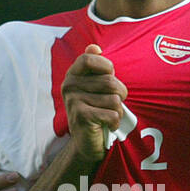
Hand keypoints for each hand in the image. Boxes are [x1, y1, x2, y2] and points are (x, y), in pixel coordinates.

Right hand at [62, 44, 126, 161]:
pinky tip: (108, 125)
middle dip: (120, 94)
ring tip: (109, 116)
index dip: (106, 66)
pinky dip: (116, 122)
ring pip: (114, 99)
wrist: (86, 143)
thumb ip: (94, 68)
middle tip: (114, 104)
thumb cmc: (95, 111)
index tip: (109, 77)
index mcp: (72, 76)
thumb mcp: (94, 87)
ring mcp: (74, 101)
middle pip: (109, 81)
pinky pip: (113, 113)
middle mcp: (69, 86)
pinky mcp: (82, 116)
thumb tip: (94, 46)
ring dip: (119, 110)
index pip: (88, 59)